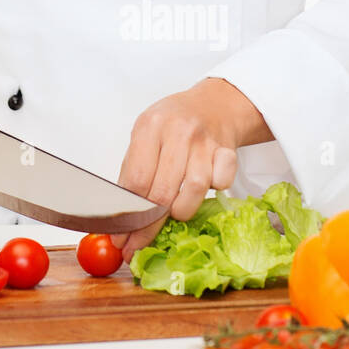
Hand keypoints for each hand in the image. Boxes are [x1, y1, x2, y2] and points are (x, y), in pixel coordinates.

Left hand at [109, 78, 272, 263]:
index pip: (136, 180)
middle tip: (138, 244)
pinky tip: (205, 187)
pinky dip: (214, 191)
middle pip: (162, 191)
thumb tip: (120, 216)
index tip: (121, 237)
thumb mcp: (145, 135)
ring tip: (173, 213)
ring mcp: (205, 142)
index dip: (128, 215)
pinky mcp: (228, 152)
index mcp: (150, 126)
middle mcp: (178, 132)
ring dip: (181, 211)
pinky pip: (222, 184)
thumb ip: (133, 170)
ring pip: (194, 191)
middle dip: (148, 226)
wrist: (213, 105)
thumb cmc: (173, 124)